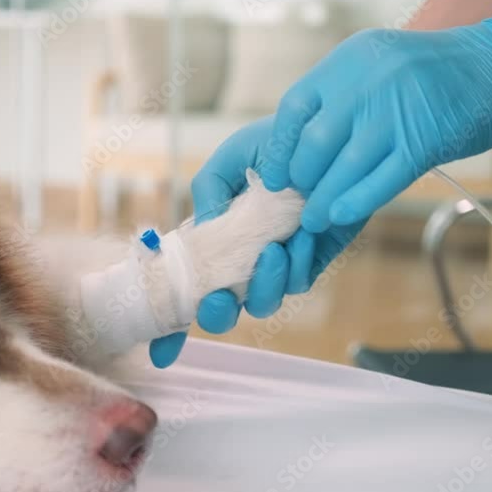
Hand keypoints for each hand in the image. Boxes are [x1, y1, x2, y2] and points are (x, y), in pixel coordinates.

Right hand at [148, 117, 364, 367]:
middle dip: (216, 313)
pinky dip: (297, 265)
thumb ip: (207, 191)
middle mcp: (239, 260)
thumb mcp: (231, 159)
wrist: (329, 137)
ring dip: (263, 284)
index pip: (185, 288)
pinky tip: (302, 235)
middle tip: (219, 296)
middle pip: (220, 310)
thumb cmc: (276, 146)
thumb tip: (200, 230)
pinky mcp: (310, 263)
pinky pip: (297, 283)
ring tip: (274, 249)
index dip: (172, 326)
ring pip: (261, 303)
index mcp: (212, 239)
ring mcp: (274, 267)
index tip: (161, 354)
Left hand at [260, 13, 491, 232]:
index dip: (280, 148)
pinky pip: (382, 180)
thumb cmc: (434, 73)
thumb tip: (300, 145)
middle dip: (303, 178)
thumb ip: (341, 97)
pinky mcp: (426, 140)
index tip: (274, 175)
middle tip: (299, 200)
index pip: (296, 109)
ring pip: (345, 167)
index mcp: (350, 61)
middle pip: (316, 143)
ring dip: (325, 200)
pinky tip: (343, 216)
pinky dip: (358, 201)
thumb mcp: (377, 67)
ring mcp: (398, 111)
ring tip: (313, 219)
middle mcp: (369, 82)